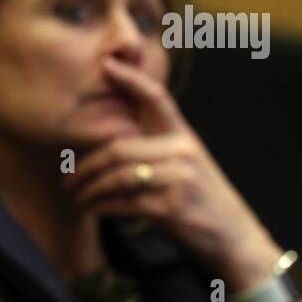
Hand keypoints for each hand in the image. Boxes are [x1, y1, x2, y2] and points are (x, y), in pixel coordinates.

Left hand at [67, 56, 281, 290]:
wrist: (233, 236)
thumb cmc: (200, 199)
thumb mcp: (185, 165)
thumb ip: (156, 148)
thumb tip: (109, 144)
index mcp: (183, 135)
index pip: (156, 98)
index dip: (131, 79)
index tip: (105, 64)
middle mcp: (183, 150)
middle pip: (119, 147)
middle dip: (86, 165)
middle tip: (68, 179)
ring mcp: (180, 178)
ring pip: (119, 176)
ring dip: (90, 189)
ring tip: (77, 197)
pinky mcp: (174, 206)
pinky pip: (126, 202)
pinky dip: (103, 207)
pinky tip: (94, 210)